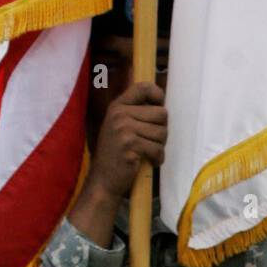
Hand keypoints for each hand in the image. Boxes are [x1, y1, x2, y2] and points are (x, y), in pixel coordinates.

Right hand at [86, 81, 167, 202]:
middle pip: (161, 113)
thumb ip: (136, 113)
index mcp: (118, 106)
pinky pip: (158, 149)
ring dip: (160, 146)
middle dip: (161, 130)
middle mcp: (120, 114)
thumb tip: (162, 103)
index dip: (158, 95)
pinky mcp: (131, 145)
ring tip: (147, 152)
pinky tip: (149, 162)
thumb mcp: (120, 127)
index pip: (143, 87)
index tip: (159, 108)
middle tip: (151, 142)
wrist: (104, 179)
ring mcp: (124, 128)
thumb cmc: (117, 154)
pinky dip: (158, 159)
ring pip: (162, 132)